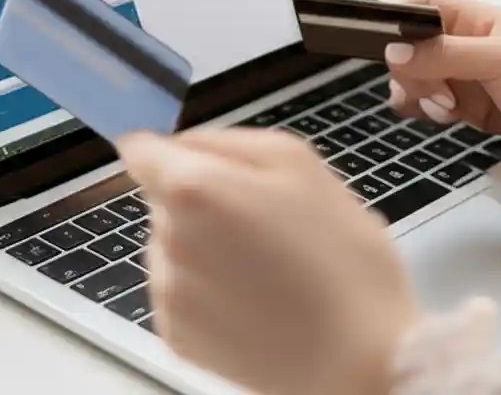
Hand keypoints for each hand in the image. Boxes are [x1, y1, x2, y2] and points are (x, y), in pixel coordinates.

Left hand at [117, 128, 416, 394]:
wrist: (360, 358)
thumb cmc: (342, 259)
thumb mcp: (300, 163)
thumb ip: (230, 141)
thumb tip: (181, 142)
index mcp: (194, 188)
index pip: (141, 150)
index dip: (167, 151)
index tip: (197, 164)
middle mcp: (167, 239)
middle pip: (164, 201)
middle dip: (203, 202)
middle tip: (265, 223)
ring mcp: (168, 293)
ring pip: (171, 248)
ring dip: (203, 248)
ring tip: (266, 269)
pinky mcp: (175, 336)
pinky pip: (179, 294)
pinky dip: (206, 292)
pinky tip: (254, 301)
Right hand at [382, 0, 500, 206]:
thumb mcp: (496, 62)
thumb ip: (443, 54)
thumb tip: (392, 52)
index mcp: (480, 21)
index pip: (425, 2)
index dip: (404, 20)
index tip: (396, 49)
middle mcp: (468, 45)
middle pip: (412, 44)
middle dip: (413, 69)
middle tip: (439, 93)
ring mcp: (463, 78)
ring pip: (413, 75)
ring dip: (416, 92)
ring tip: (445, 110)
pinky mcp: (462, 109)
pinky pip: (423, 101)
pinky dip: (422, 109)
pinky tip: (442, 119)